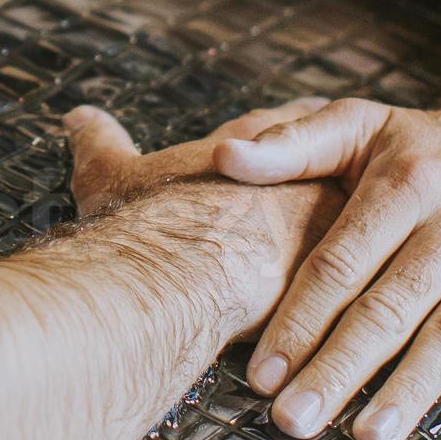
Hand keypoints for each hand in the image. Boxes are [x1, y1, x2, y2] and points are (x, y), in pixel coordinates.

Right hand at [64, 101, 342, 334]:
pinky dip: (354, 299)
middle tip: (334, 208)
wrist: (179, 273)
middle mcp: (300, 174)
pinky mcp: (342, 276)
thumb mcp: (110, 175)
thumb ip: (100, 142)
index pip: (295, 123)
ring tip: (350, 270)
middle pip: (339, 169)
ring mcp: (326, 223)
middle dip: (336, 190)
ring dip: (354, 246)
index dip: (296, 138)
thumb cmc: (145, 222)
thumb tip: (77, 117)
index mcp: (253, 142)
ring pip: (357, 228)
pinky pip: (362, 284)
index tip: (301, 150)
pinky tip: (348, 322)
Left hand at [212, 98, 440, 439]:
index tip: (259, 373)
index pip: (343, 262)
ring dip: (411, 395)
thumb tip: (223, 157)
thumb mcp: (361, 124)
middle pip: (391, 308)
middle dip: (338, 369)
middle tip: (291, 421)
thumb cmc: (424, 146)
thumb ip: (292, 143)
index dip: (299, 319)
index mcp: (408, 183)